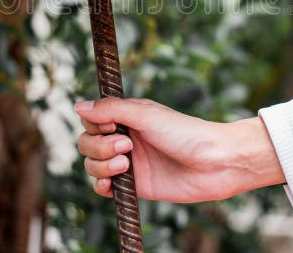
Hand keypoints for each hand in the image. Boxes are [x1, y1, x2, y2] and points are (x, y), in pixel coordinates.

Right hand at [74, 97, 284, 202]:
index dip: (96, 125)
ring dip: (102, 165)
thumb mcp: (146, 114)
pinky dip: (101, 185)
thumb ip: (111, 109)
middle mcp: (125, 138)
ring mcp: (128, 163)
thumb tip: (78, 106)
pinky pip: (103, 187)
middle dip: (99, 146)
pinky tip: (113, 183)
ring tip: (127, 164)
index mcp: (128, 117)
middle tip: (126, 146)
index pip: (92, 120)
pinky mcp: (134, 186)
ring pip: (92, 165)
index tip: (113, 125)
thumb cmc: (186, 133)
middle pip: (87, 143)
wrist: (214, 163)